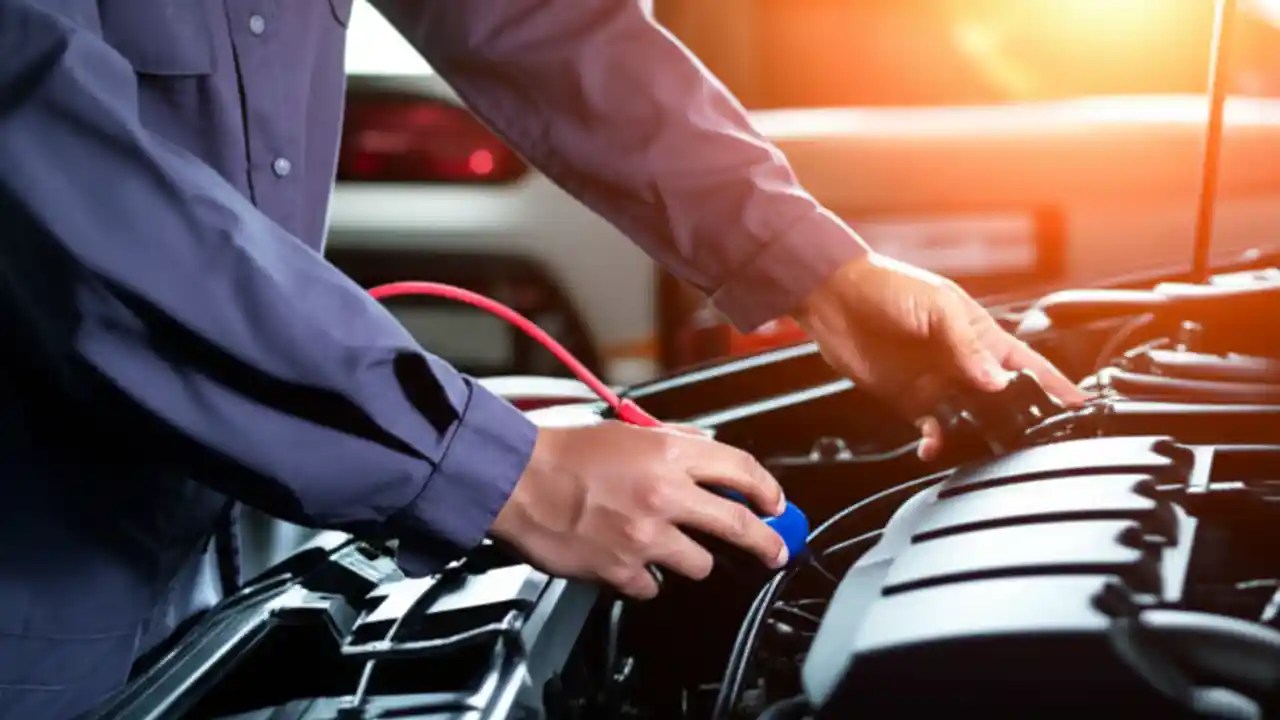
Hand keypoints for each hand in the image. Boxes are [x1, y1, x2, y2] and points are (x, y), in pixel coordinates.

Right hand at [489, 421, 787, 599]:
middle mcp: (664, 495)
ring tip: (662, 544)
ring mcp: (645, 537)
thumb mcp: (628, 431)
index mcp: (668, 455)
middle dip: (766, 542)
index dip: (768, 490)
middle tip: (775, 551)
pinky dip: (645, 578)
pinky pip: (653, 586)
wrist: (517, 481)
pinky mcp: (621, 569)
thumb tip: (707, 449)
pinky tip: (628, 559)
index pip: (742, 469)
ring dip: (688, 558)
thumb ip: (673, 441)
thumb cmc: (565, 453)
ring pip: (699, 564)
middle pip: (737, 526)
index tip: (776, 505)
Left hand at [792, 252, 1088, 460]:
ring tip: (985, 448)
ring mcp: (937, 383)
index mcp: (980, 334)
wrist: (834, 296)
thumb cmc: (888, 285)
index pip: (1027, 363)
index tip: (1077, 405)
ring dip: (978, 435)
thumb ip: (966, 346)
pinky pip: (931, 429)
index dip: (1053, 384)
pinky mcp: (908, 400)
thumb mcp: (936, 306)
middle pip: (1003, 399)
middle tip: (1030, 439)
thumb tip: (995, 380)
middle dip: (1018, 419)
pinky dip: (936, 442)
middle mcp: (963, 362)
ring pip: (971, 420)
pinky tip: (933, 446)